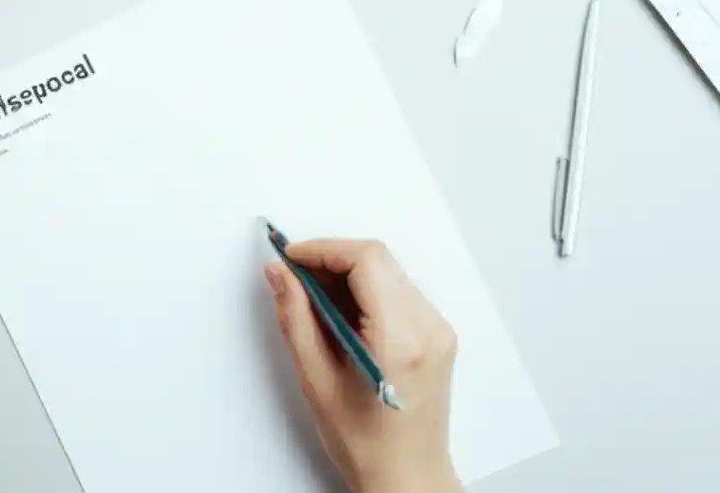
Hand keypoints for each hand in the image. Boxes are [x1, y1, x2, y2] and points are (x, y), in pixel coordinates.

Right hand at [263, 240, 460, 492]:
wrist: (407, 475)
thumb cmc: (364, 442)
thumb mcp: (317, 379)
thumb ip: (295, 318)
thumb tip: (280, 274)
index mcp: (399, 339)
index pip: (366, 260)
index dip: (323, 249)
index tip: (291, 257)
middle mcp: (427, 327)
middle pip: (379, 260)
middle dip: (332, 259)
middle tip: (296, 277)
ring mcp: (438, 329)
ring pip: (389, 272)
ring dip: (350, 274)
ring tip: (316, 300)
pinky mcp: (439, 333)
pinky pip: (401, 291)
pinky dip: (368, 290)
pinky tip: (344, 314)